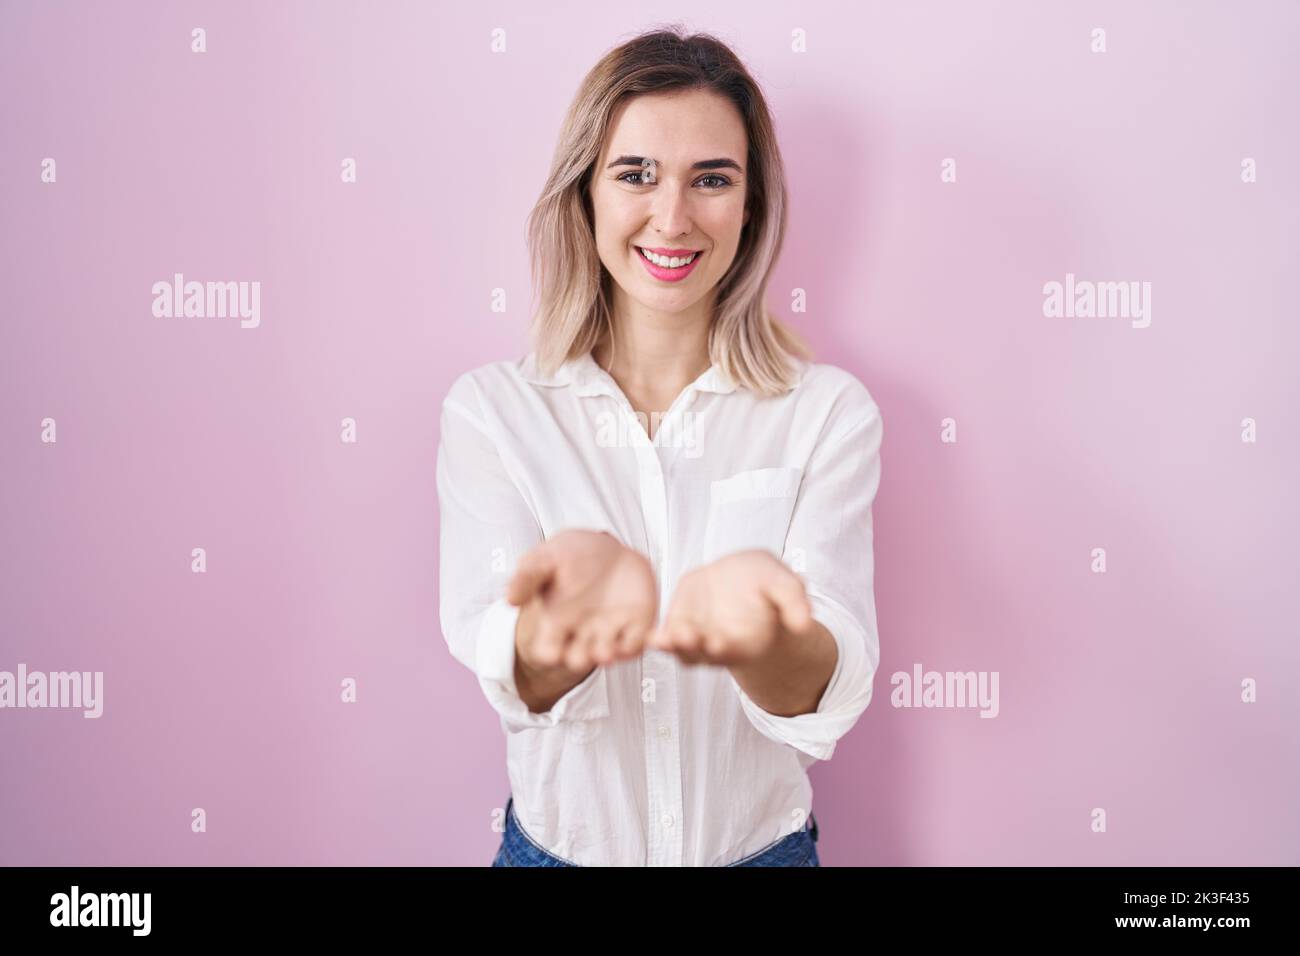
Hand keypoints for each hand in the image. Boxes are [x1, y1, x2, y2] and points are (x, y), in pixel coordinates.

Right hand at [506, 529, 656, 675]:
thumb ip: (528, 577)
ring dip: (610, 654)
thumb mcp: (544, 561)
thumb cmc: (568, 558)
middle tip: (579, 658)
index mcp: (556, 625)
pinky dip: (643, 643)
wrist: (605, 550)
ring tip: (607, 653)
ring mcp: (611, 632)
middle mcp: (583, 635)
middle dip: (579, 658)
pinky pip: (641, 640)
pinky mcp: (638, 626)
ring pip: (611, 651)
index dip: (548, 653)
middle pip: (580, 655)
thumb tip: (509, 599)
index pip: (549, 647)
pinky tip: (645, 639)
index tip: (549, 654)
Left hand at [648, 550, 813, 666]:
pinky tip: (647, 631)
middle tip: (680, 638)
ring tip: (659, 638)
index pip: (732, 652)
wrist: (745, 574)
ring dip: (668, 643)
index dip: (725, 650)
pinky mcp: (678, 617)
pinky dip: (655, 634)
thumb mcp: (785, 584)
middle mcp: (716, 644)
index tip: (718, 644)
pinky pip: (664, 630)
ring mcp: (694, 633)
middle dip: (689, 647)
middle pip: (699, 653)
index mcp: (744, 643)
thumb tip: (804, 624)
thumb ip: (795, 602)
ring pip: (678, 646)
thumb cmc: (767, 584)